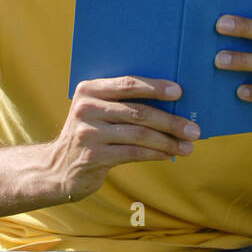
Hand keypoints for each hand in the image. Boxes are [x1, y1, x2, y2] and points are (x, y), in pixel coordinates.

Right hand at [49, 76, 200, 202]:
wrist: (58, 167)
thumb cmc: (91, 134)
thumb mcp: (98, 111)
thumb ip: (122, 102)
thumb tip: (172, 102)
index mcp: (89, 89)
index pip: (127, 84)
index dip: (155, 87)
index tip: (179, 92)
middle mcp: (86, 108)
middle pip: (138, 112)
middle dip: (170, 121)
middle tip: (193, 130)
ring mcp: (88, 133)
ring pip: (139, 135)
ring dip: (168, 141)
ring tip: (187, 146)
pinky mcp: (92, 157)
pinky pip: (133, 153)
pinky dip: (155, 154)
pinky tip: (168, 155)